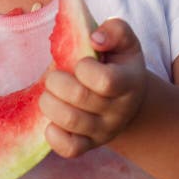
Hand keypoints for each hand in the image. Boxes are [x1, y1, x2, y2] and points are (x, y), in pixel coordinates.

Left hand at [39, 18, 146, 158]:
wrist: (126, 99)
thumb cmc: (118, 62)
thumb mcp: (124, 41)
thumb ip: (114, 30)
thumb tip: (95, 39)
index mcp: (129, 82)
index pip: (105, 80)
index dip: (84, 68)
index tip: (80, 62)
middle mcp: (119, 111)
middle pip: (80, 98)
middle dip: (56, 81)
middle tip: (55, 75)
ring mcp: (104, 131)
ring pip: (70, 121)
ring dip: (49, 102)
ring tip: (50, 93)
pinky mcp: (89, 145)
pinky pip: (69, 149)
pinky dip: (53, 134)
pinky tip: (52, 120)